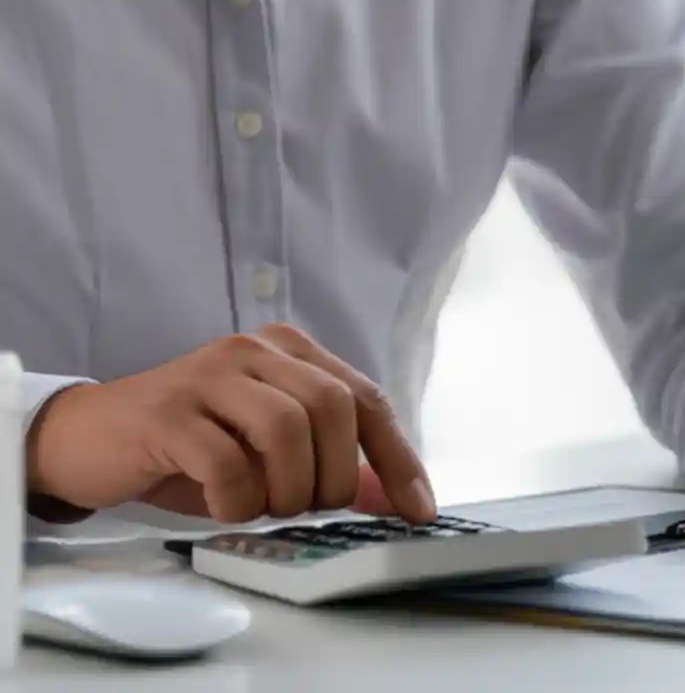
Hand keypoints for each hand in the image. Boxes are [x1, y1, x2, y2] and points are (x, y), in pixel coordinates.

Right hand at [25, 323, 435, 523]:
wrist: (90, 439)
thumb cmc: (191, 449)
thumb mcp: (271, 456)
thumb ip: (332, 466)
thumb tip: (394, 496)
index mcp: (289, 352)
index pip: (367, 399)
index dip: (398, 458)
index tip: (418, 511)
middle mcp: (254, 350)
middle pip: (334, 407)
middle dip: (335, 475)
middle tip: (308, 507)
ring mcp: (208, 375)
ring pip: (285, 428)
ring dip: (288, 488)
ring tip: (266, 506)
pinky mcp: (166, 412)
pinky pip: (226, 460)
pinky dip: (238, 499)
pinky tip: (227, 506)